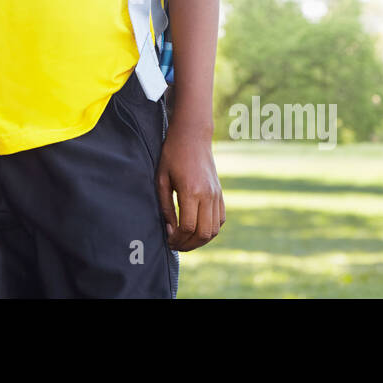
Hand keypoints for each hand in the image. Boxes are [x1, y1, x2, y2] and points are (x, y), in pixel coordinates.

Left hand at [156, 122, 224, 250]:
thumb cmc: (172, 155)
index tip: (168, 239)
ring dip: (201, 241)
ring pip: (214, 230)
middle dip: (189, 245)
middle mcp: (207, 195)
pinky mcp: (220, 193)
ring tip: (186, 241)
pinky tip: (198, 229)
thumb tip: (170, 229)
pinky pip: (221, 219)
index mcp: (191, 191)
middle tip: (176, 246)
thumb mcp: (162, 179)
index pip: (187, 227)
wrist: (193, 136)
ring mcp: (217, 195)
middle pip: (203, 233)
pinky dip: (211, 230)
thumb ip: (166, 206)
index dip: (177, 239)